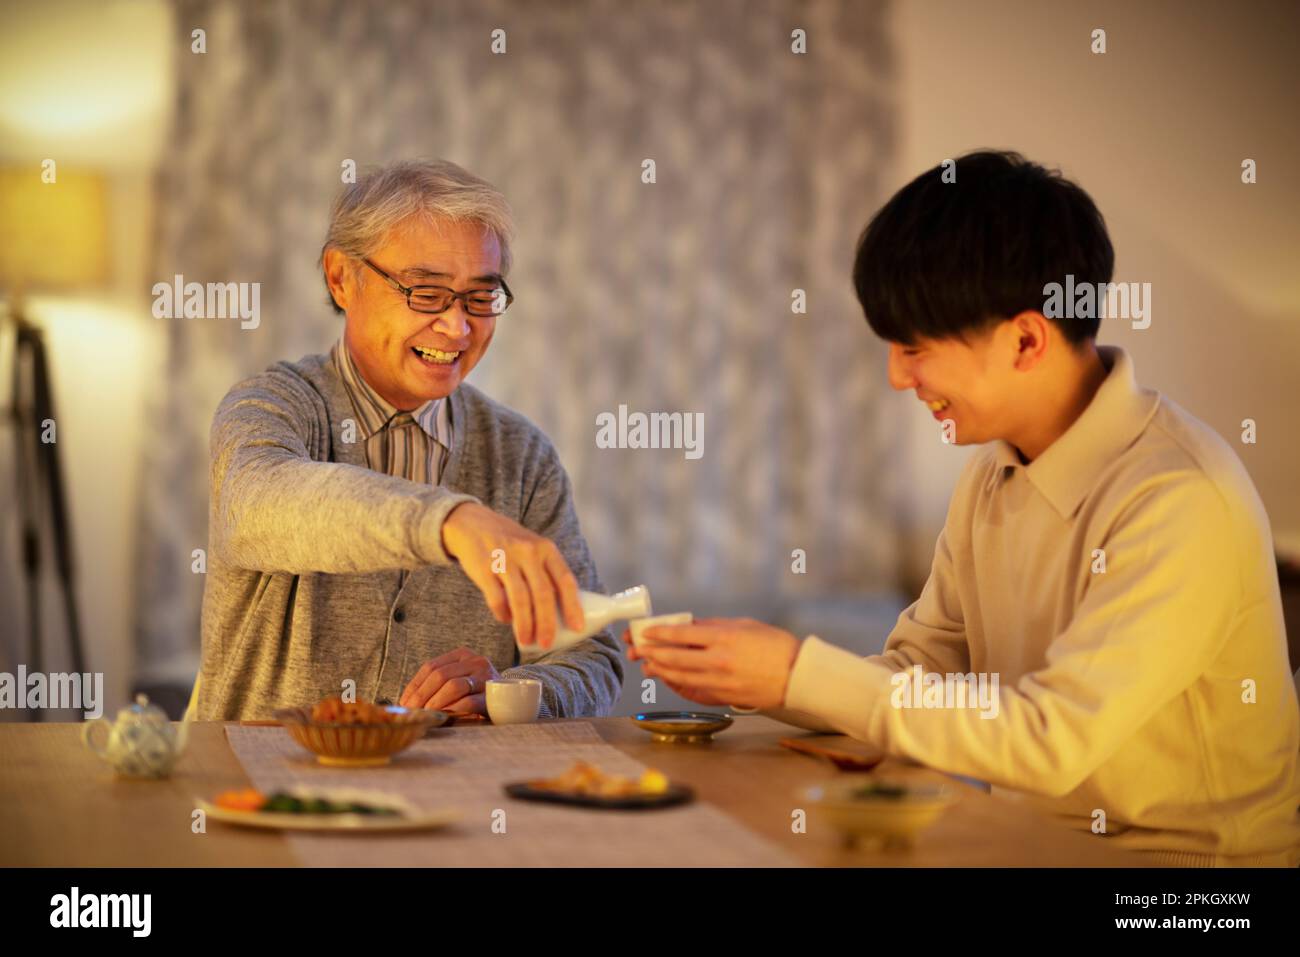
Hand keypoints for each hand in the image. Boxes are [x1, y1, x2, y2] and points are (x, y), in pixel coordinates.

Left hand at [399, 647, 500, 712]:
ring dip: (435, 702)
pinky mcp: (494, 695)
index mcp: (462, 655)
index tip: (404, 703)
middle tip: (413, 712)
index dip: (414, 685)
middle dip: (422, 696)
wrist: (512, 700)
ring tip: (427, 714)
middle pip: (440, 675)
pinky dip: (453, 710)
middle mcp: (476, 661)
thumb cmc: (477, 694)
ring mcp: (487, 676)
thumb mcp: (458, 682)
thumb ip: (437, 687)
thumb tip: (406, 703)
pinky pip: (469, 701)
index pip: (431, 666)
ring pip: (453, 686)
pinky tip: (444, 717)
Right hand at [440, 502, 584, 648]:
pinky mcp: (484, 568)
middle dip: (547, 623)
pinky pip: (496, 598)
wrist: (472, 523)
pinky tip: (506, 620)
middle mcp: (528, 552)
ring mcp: (505, 560)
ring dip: (525, 625)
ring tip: (527, 640)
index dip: (573, 606)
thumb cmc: (509, 543)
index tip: (577, 627)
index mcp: (546, 549)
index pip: (565, 580)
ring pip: (520, 599)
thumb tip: (559, 612)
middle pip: (543, 594)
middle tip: (546, 642)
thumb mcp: (533, 548)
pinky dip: (503, 614)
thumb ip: (545, 573)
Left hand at [628, 618, 801, 709]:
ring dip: (659, 670)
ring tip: (648, 665)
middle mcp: (718, 660)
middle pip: (674, 657)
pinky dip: (676, 684)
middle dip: (652, 653)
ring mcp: (719, 682)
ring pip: (679, 677)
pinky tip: (668, 679)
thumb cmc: (774, 646)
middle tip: (638, 649)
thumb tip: (687, 626)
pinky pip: (692, 690)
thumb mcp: (744, 625)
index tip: (646, 632)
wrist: (797, 675)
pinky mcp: (723, 696)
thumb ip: (713, 626)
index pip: (681, 634)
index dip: (659, 633)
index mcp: (724, 638)